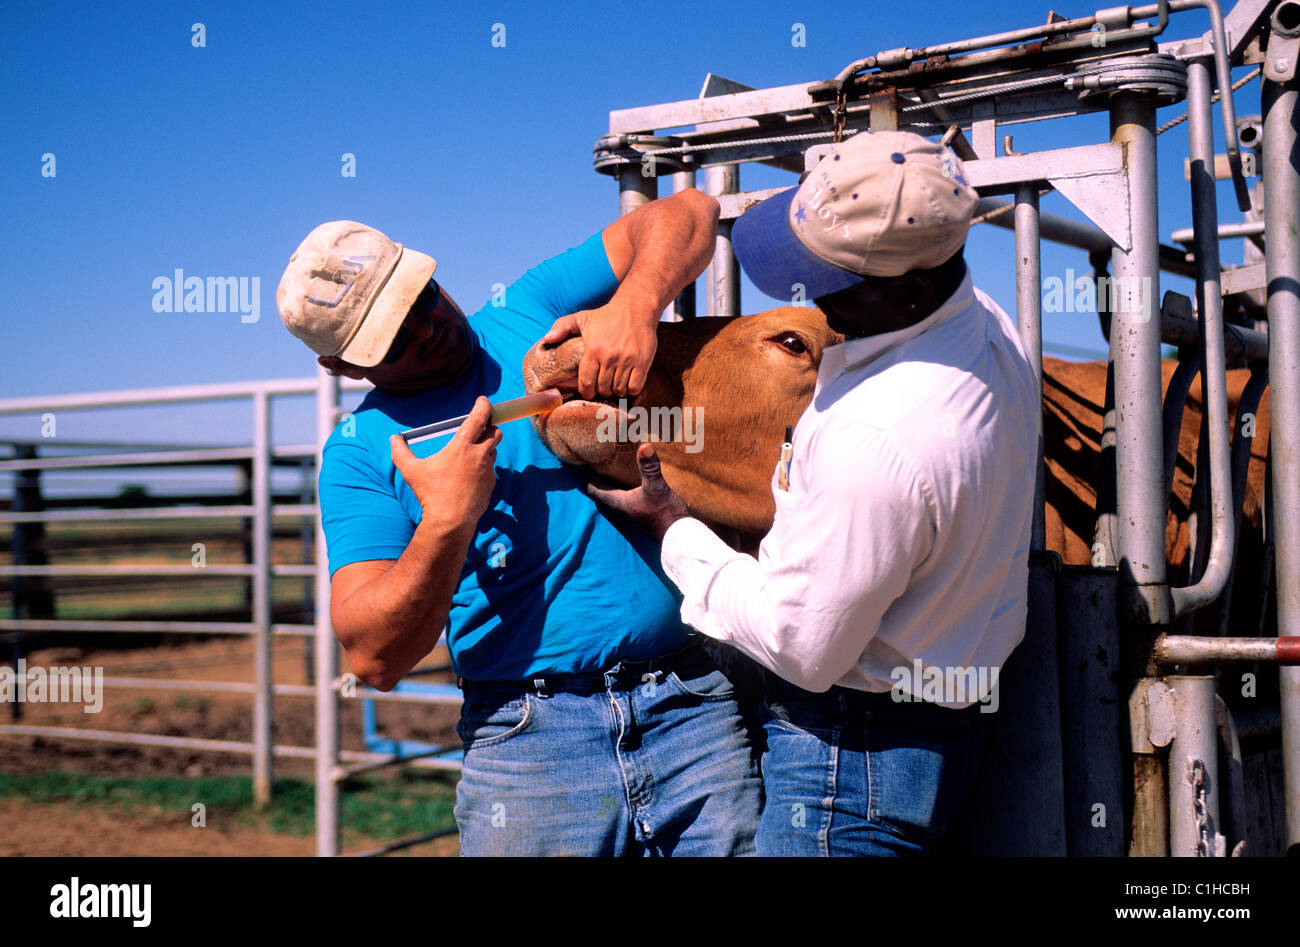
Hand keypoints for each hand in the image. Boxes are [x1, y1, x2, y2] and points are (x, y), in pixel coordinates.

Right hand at [390, 396, 501, 530]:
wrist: (450, 521)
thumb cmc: (431, 494)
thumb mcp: (411, 471)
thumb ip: (400, 452)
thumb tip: (393, 439)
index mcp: (462, 447)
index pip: (479, 418)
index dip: (483, 406)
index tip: (483, 401)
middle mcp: (479, 456)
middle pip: (495, 432)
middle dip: (490, 426)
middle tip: (480, 426)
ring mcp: (488, 471)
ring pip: (493, 451)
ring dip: (486, 447)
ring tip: (471, 452)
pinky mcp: (491, 485)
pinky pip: (491, 471)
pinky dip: (483, 468)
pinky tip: (470, 476)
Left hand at [542, 303, 657, 399]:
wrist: (636, 308)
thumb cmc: (607, 315)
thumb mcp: (582, 317)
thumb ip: (561, 327)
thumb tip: (547, 339)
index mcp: (593, 349)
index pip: (586, 383)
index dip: (586, 391)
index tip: (589, 390)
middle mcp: (609, 357)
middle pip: (603, 388)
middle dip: (601, 391)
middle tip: (602, 386)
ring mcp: (627, 360)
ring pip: (619, 390)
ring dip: (616, 391)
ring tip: (615, 384)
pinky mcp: (643, 362)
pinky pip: (635, 387)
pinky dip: (631, 389)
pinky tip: (628, 383)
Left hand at [586, 443, 687, 540]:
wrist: (678, 534)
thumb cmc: (664, 512)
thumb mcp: (656, 487)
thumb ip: (649, 467)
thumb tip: (645, 446)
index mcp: (617, 502)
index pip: (594, 489)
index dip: (587, 476)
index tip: (585, 461)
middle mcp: (620, 508)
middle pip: (601, 491)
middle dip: (597, 477)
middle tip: (597, 460)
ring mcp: (629, 512)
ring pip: (613, 495)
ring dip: (610, 483)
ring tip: (612, 466)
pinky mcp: (639, 513)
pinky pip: (625, 498)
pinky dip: (623, 487)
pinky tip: (632, 479)